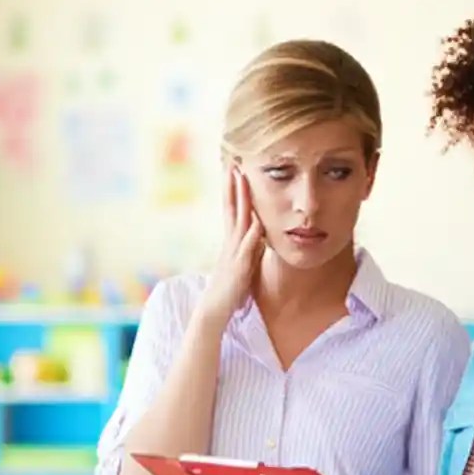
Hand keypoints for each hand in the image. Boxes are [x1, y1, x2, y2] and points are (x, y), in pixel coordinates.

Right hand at [199, 166, 264, 321]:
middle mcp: (230, 244)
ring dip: (241, 200)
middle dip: (233, 186)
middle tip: (233, 163)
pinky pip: (247, 247)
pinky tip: (258, 219)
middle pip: (232, 209)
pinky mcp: (239, 268)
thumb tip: (259, 234)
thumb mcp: (243, 264)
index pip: (232, 211)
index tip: (234, 171)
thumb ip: (250, 248)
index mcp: (231, 243)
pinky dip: (253, 233)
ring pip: (239, 222)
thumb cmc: (229, 291)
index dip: (233, 191)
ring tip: (242, 179)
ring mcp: (233, 254)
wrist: (214, 311)